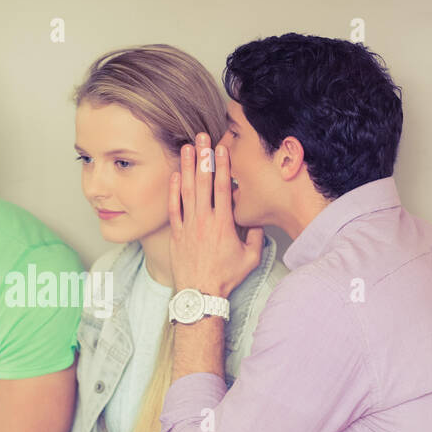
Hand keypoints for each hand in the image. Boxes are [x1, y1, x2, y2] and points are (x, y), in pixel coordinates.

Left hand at [168, 133, 262, 297]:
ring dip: (187, 167)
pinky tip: (175, 175)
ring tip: (187, 147)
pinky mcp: (176, 234)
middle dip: (203, 157)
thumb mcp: (250, 257)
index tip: (221, 148)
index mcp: (224, 224)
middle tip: (202, 137)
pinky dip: (174, 190)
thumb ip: (255, 235)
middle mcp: (204, 220)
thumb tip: (257, 219)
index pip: (223, 188)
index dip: (222, 166)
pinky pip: (173, 208)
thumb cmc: (226, 277)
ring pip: (187, 191)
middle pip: (204, 182)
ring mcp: (188, 226)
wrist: (200, 294)